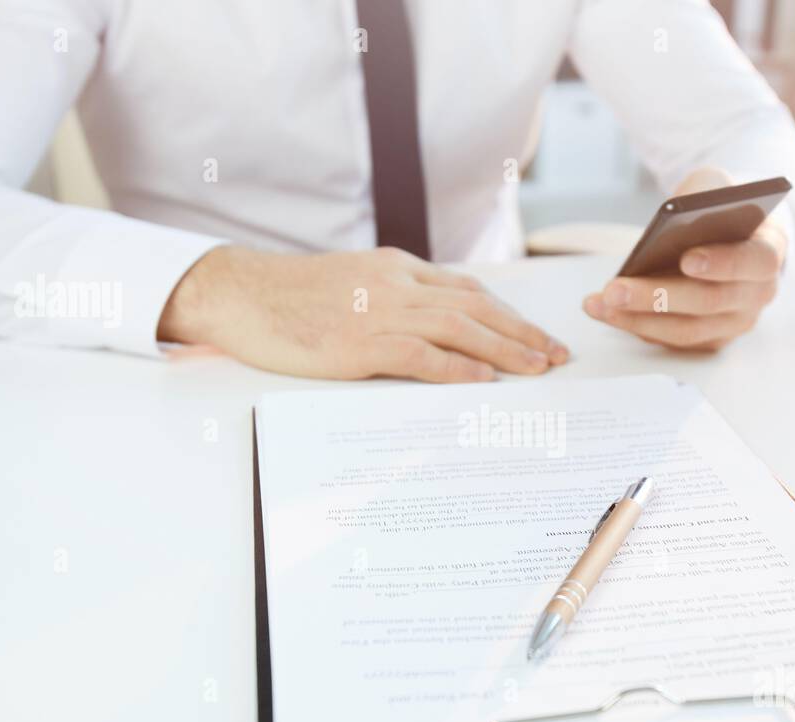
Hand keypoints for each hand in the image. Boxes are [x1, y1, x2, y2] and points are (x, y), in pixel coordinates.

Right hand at [159, 245, 568, 381]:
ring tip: (538, 369)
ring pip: (459, 327)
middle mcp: (396, 284)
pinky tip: (484, 380)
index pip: (468, 290)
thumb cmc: (289, 296)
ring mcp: (378, 312)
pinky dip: (457, 366)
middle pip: (477, 307)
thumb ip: (393, 296)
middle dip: (523, 333)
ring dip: (505, 349)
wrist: (238, 293)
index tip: (538, 336)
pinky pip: (420, 354)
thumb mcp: (352, 282)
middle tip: (557, 356)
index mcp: (396, 268)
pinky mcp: (358, 343)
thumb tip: (434, 328)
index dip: (509, 315)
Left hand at [582, 167, 786, 350]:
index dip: (724, 263)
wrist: (727, 234)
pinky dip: (635, 325)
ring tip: (600, 302)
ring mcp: (736, 321)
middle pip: (709, 302)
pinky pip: (671, 339)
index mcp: (770, 250)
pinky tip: (605, 310)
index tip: (687, 259)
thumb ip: (703, 194)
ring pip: (686, 329)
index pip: (756, 261)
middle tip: (616, 289)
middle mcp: (759, 293)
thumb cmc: (720, 209)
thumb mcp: (715, 185)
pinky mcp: (710, 338)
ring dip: (637, 318)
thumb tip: (676, 215)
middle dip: (658, 296)